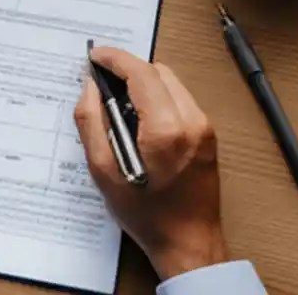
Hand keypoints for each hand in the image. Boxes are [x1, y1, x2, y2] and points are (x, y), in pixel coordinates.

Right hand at [74, 47, 227, 279]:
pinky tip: (141, 119)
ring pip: (171, 83)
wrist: (189, 243)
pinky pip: (181, 100)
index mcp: (166, 129)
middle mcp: (191, 121)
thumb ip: (92, 123)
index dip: (115, 58)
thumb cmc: (146, 215)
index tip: (95, 56)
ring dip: (144, 83)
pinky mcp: (208, 134)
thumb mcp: (104, 172)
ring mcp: (204, 127)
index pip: (140, 73)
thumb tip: (89, 88)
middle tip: (102, 81)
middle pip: (158, 71)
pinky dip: (159, 98)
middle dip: (129, 69)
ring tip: (120, 104)